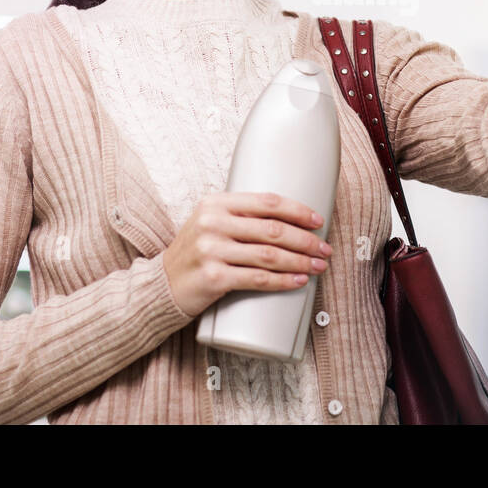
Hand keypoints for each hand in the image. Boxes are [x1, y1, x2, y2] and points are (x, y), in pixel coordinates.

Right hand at [160, 190, 332, 318]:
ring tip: (318, 265)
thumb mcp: (211, 223)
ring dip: (300, 261)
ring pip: (269, 255)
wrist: (162, 285)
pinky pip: (257, 279)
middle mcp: (212, 223)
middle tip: (324, 248)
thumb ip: (241, 216)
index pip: (266, 201)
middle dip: (306, 240)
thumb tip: (290, 219)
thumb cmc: (196, 253)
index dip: (298, 210)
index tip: (318, 221)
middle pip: (272, 229)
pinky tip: (298, 280)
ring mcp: (211, 250)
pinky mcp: (213, 277)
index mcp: (216, 203)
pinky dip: (282, 280)